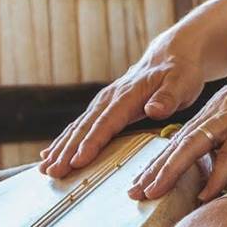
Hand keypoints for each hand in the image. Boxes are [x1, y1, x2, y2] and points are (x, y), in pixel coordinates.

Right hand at [39, 40, 206, 178]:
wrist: (172, 53)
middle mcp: (109, 98)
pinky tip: (50, 155)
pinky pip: (80, 126)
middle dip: (66, 151)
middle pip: (84, 127)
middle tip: (52, 173)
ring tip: (44, 169)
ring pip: (77, 128)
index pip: (106, 123)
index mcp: (127, 95)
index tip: (77, 161)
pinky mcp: (103, 107)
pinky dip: (64, 141)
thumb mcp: (182, 83)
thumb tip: (153, 110)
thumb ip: (168, 98)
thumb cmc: (181, 71)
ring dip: (60, 148)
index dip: (91, 143)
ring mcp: (104, 102)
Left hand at [129, 19, 226, 201]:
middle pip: (178, 144)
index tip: (142, 182)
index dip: (160, 162)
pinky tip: (205, 194)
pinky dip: (217, 173)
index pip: (181, 139)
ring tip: (151, 193)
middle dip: (153, 170)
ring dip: (170, 172)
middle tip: (132, 193)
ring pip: (194, 147)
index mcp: (217, 109)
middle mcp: (218, 111)